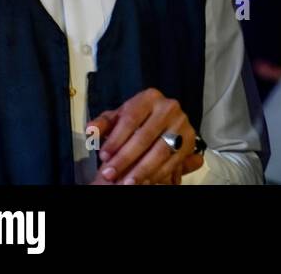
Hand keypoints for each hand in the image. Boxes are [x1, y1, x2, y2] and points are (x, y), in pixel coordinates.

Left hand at [87, 88, 204, 184]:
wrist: (162, 122)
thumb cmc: (135, 120)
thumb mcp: (116, 118)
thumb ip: (102, 124)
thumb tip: (91, 130)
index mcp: (150, 97)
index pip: (131, 119)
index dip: (116, 139)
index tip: (103, 157)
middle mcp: (169, 107)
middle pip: (145, 137)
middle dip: (125, 158)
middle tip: (110, 175)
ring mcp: (182, 124)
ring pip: (160, 151)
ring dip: (142, 170)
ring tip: (126, 183)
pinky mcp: (189, 141)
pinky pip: (173, 161)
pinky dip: (158, 174)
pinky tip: (144, 181)